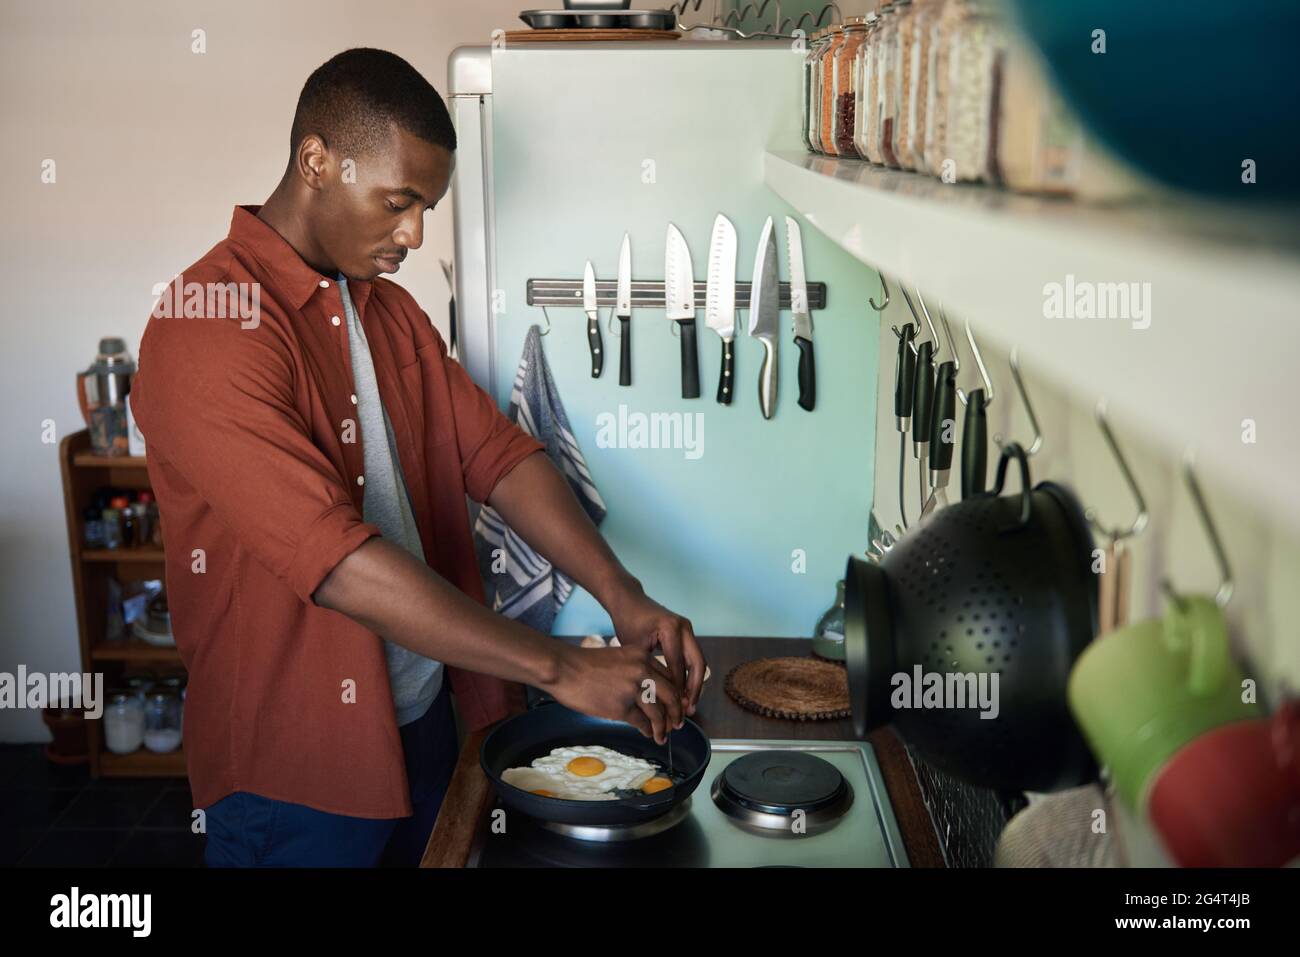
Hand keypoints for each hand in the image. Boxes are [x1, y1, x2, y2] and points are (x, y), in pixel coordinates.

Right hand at [543, 642, 682, 743]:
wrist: (564, 668)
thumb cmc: (585, 664)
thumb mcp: (618, 657)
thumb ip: (635, 670)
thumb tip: (649, 692)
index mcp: (642, 656)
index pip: (669, 677)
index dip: (676, 694)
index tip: (677, 704)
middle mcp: (642, 671)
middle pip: (671, 695)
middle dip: (677, 712)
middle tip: (678, 722)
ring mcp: (633, 689)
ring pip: (659, 713)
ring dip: (663, 727)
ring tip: (663, 735)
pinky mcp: (621, 707)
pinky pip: (642, 722)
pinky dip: (648, 730)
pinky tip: (649, 734)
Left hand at [606, 585, 706, 719]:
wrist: (628, 600)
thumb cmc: (627, 622)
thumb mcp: (635, 647)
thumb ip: (649, 668)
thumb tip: (659, 697)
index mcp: (671, 629)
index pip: (678, 665)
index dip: (677, 688)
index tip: (674, 708)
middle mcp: (685, 627)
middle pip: (698, 663)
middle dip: (695, 688)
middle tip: (689, 709)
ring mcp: (688, 629)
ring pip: (698, 661)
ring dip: (695, 683)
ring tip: (689, 705)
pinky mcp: (686, 633)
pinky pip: (692, 657)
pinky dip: (690, 674)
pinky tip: (684, 691)